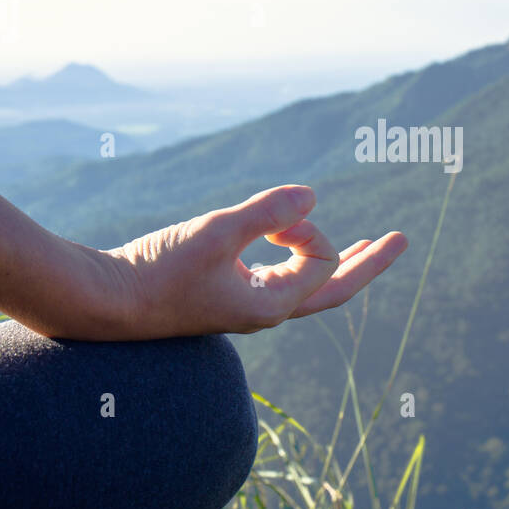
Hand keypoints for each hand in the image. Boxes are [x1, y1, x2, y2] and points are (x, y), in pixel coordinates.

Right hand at [91, 185, 407, 339]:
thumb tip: (313, 196)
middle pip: (334, 290)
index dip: (309, 231)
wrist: (105, 302)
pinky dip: (296, 260)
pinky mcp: (224, 296)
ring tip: (363, 246)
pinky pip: (278, 280)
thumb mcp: (215, 232)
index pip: (322, 263)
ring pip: (307, 287)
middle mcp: (265, 312)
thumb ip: (266, 213)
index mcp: (271, 307)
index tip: (277, 216)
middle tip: (402, 239)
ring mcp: (245, 306)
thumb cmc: (158, 269)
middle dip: (368, 261)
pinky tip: (292, 244)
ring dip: (336, 262)